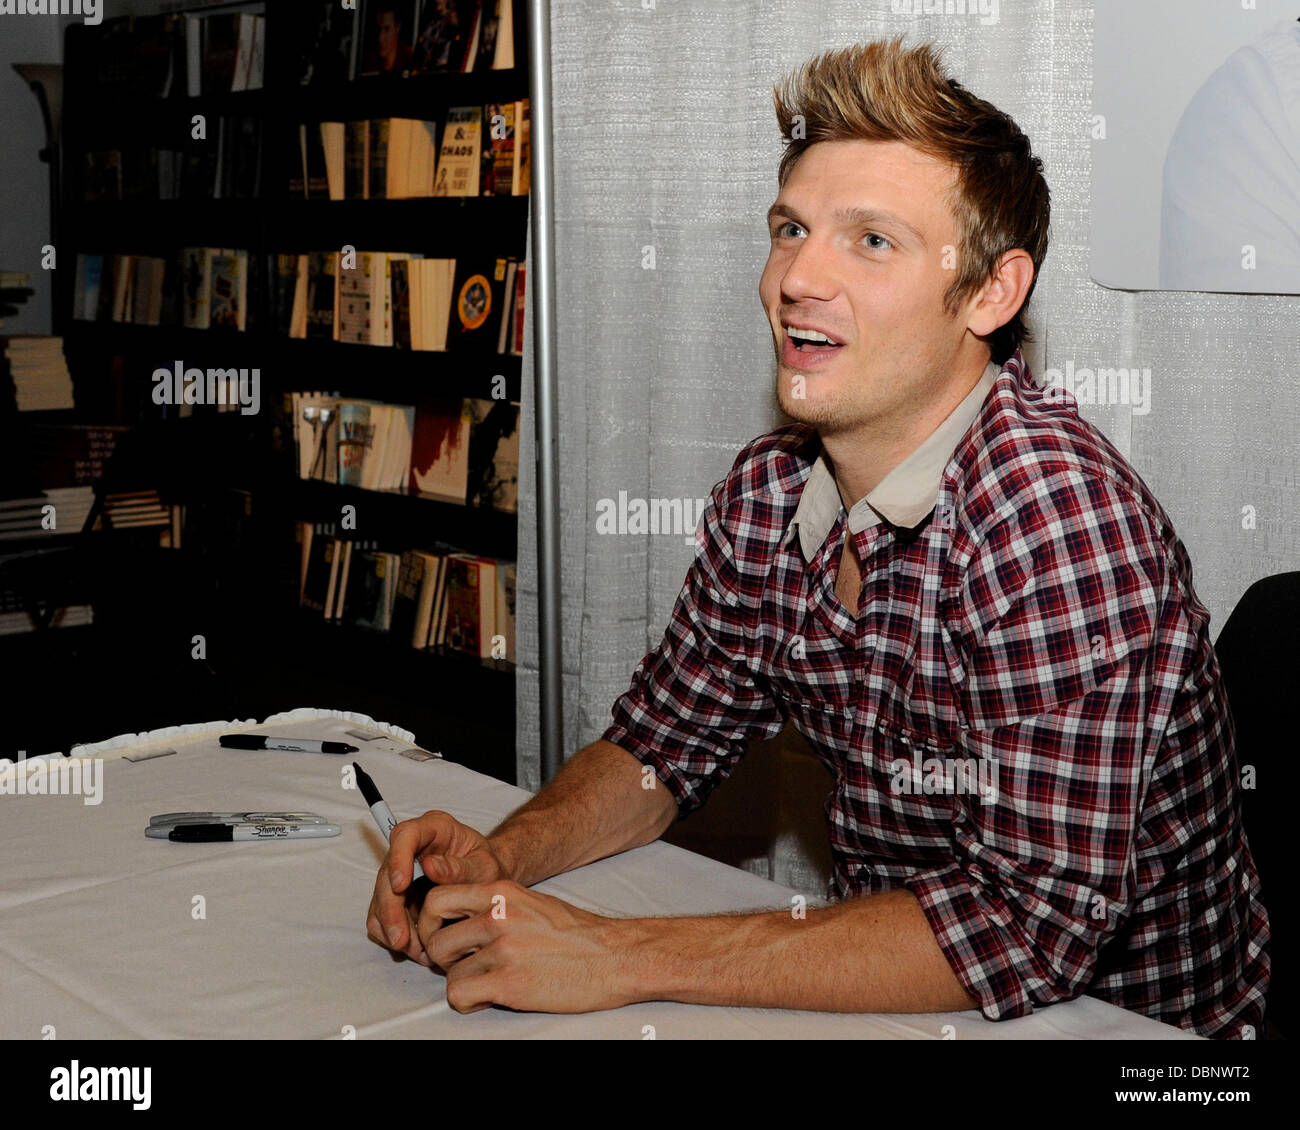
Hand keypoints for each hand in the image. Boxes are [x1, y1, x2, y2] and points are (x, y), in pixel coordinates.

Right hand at [366, 810, 505, 965]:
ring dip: (392, 928)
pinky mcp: (395, 897)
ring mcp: (399, 873)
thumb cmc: (488, 869)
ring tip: (417, 951)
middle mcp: (410, 848)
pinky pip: (382, 918)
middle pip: (386, 874)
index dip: (398, 859)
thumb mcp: (484, 867)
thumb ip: (460, 868)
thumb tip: (430, 866)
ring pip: (380, 901)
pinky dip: (394, 936)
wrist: (489, 884)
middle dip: (391, 909)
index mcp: (433, 828)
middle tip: (402, 939)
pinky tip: (415, 949)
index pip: (405, 835)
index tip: (401, 886)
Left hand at [419, 880, 639, 1013]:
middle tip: (461, 965)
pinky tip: (489, 998)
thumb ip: (493, 906)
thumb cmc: (575, 934)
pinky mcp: (509, 982)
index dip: (430, 923)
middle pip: (435, 938)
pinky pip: (460, 996)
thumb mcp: (530, 902)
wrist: (613, 956)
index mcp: (501, 891)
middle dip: (442, 958)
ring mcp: (503, 948)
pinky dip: (469, 1002)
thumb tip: (460, 921)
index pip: (437, 898)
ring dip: (460, 982)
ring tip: (484, 983)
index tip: (442, 937)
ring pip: (447, 972)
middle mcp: (498, 915)